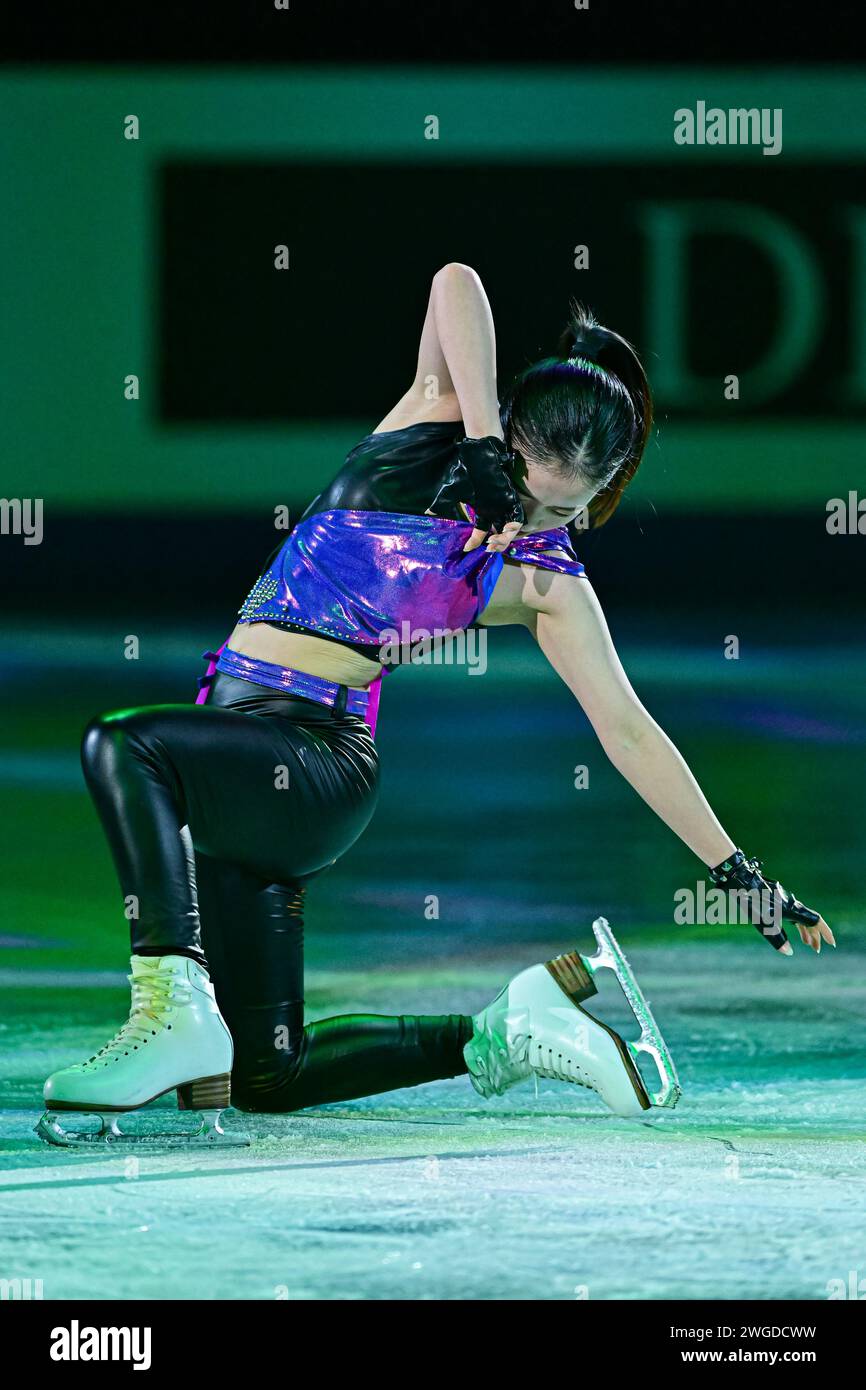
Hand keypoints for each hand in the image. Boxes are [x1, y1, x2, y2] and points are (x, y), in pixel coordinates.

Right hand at [430, 435, 524, 551]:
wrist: (476, 453)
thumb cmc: (464, 471)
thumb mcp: (449, 492)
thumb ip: (441, 505)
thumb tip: (428, 514)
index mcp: (482, 510)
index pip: (481, 531)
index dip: (475, 542)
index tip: (467, 548)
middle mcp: (495, 510)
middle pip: (499, 533)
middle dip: (495, 545)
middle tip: (487, 548)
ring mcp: (504, 505)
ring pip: (510, 529)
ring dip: (504, 540)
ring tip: (493, 542)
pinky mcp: (511, 498)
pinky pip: (518, 517)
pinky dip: (514, 527)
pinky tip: (504, 531)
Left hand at [708, 850, 835, 955]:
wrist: (740, 880)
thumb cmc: (750, 901)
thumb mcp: (763, 923)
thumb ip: (777, 938)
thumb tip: (789, 952)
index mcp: (791, 908)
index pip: (815, 921)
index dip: (824, 932)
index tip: (831, 943)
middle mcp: (791, 903)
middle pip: (809, 920)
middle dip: (814, 936)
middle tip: (816, 950)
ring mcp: (784, 900)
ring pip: (799, 917)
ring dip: (805, 930)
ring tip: (807, 943)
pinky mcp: (776, 898)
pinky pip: (791, 913)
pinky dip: (795, 923)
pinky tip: (793, 929)